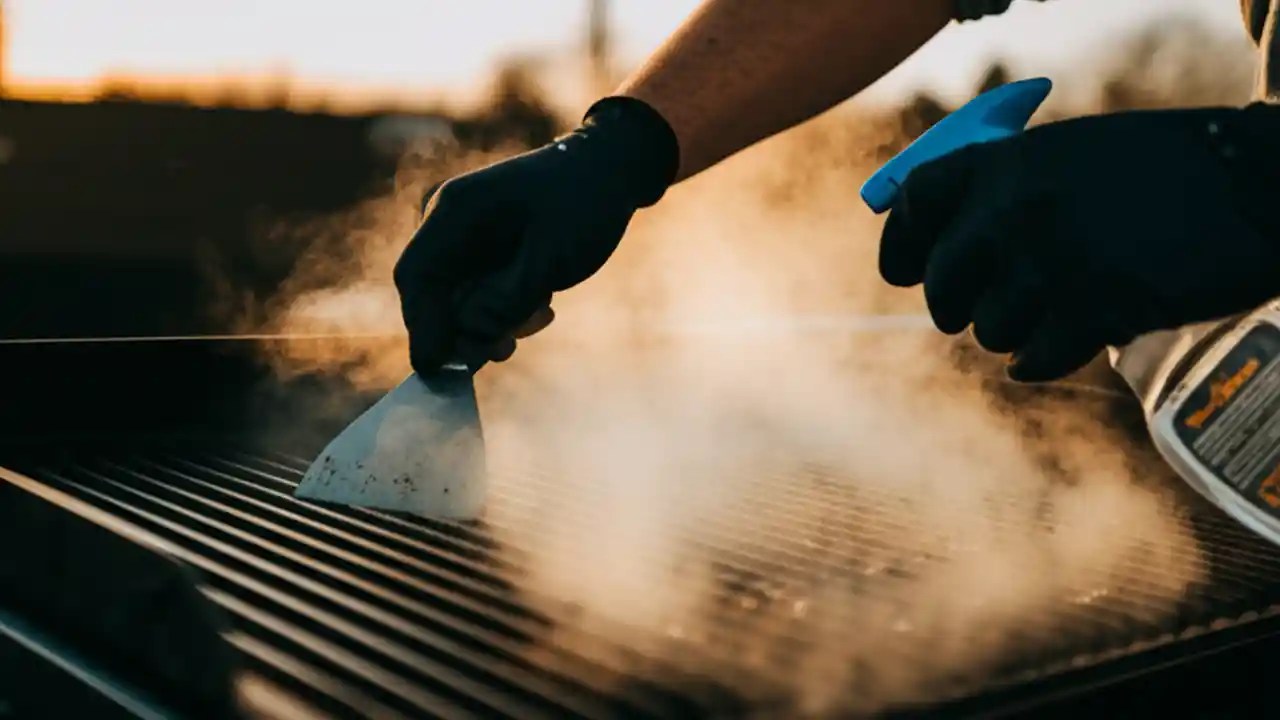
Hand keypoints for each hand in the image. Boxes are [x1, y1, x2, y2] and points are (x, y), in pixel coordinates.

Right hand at [394, 97, 678, 375]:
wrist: (611, 169)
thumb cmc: (584, 204)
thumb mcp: (551, 258)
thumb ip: (505, 303)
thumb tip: (463, 344)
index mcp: (455, 211)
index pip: (416, 278)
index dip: (423, 329)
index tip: (438, 370)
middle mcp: (450, 223)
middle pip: (433, 296)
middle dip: (467, 331)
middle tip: (506, 350)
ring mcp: (465, 237)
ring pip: (459, 301)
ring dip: (494, 322)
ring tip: (542, 313)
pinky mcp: (483, 251)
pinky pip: (479, 295)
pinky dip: (506, 310)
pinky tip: (542, 304)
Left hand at [878, 106, 1279, 381]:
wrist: (1255, 184)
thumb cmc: (1162, 170)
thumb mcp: (1068, 156)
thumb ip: (1005, 190)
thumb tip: (946, 244)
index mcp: (1005, 162)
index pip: (914, 203)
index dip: (900, 245)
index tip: (906, 271)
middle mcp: (1013, 211)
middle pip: (939, 285)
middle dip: (957, 303)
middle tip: (986, 304)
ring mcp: (1050, 262)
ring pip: (987, 330)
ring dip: (1016, 329)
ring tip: (1060, 305)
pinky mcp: (1091, 311)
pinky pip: (1029, 360)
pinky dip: (1043, 358)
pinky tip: (1069, 339)